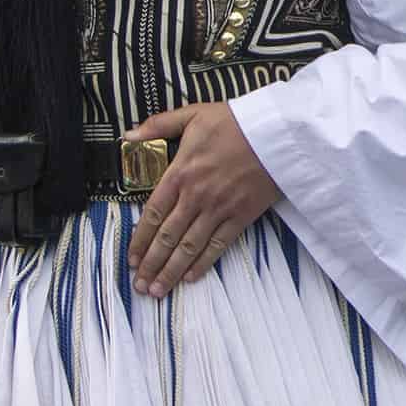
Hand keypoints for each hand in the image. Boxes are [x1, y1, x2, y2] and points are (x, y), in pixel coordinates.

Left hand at [124, 103, 281, 298]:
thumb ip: (158, 125)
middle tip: (139, 285)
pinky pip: (218, 245)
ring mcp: (218, 208)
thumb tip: (128, 135)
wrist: (277, 130)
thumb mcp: (193, 114)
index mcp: (180, 172)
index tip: (131, 258)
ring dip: (171, 271)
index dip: (139, 239)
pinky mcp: (241, 215)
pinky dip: (203, 263)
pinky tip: (190, 278)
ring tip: (157, 290)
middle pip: (167, 236)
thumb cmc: (236, 121)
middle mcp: (196, 196)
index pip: (152, 213)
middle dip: (151, 264)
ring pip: (188, 247)